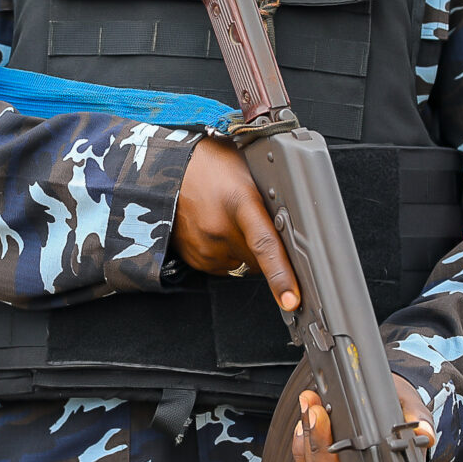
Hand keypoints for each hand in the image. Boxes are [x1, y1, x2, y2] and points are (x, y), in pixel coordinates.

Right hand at [173, 138, 299, 310]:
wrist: (167, 167)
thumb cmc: (209, 162)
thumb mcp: (246, 168)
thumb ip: (269, 195)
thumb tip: (296, 217)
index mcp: (239, 202)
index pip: (265, 245)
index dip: (281, 276)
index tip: (291, 300)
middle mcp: (219, 229)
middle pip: (259, 261)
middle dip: (267, 250)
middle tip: (256, 222)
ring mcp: (204, 246)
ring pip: (242, 265)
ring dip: (244, 251)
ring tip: (230, 220)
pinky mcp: (194, 257)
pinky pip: (224, 266)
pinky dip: (227, 253)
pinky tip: (218, 229)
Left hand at [290, 376, 435, 461]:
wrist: (380, 395)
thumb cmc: (398, 409)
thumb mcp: (411, 408)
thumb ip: (418, 419)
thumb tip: (424, 434)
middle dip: (320, 449)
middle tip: (319, 415)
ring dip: (309, 437)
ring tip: (312, 406)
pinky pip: (306, 459)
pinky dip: (302, 436)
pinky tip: (308, 412)